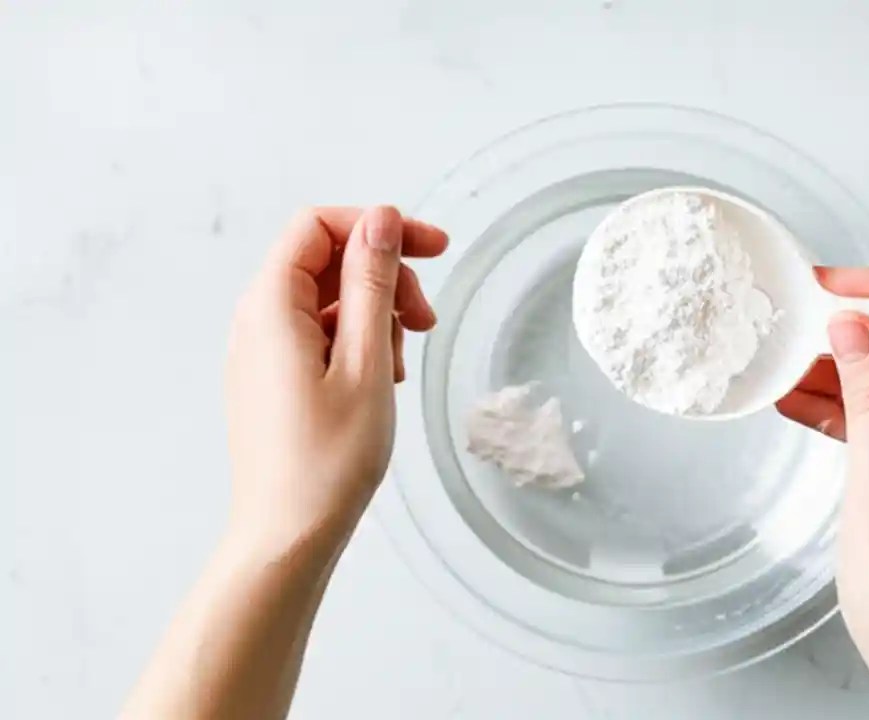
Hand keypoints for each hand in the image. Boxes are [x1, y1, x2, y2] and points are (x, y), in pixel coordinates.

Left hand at [224, 206, 446, 552]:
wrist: (287, 537)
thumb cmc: (327, 461)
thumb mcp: (365, 362)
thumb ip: (371, 283)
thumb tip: (380, 220)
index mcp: (271, 306)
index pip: (320, 226)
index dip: (379, 226)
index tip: (434, 249)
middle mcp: (257, 320)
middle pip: (327, 260)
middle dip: (385, 278)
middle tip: (426, 322)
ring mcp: (264, 351)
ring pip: (330, 300)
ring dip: (376, 317)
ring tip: (397, 370)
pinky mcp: (275, 379)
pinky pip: (321, 335)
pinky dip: (359, 345)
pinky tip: (381, 384)